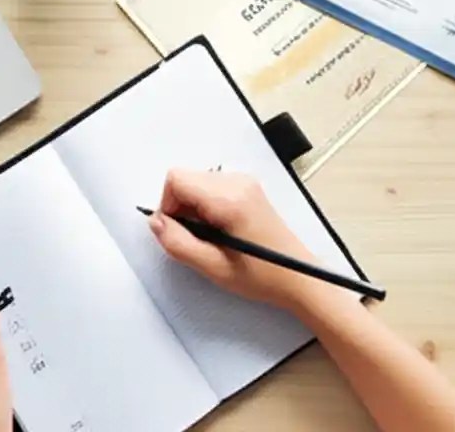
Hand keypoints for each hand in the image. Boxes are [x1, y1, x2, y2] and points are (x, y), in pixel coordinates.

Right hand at [147, 169, 332, 314]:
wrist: (298, 277)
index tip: (178, 230)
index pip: (177, 179)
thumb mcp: (213, 267)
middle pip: (185, 178)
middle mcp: (238, 183)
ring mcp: (245, 183)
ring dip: (193, 208)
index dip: (167, 206)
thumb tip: (156, 223)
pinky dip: (206, 206)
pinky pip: (210, 187)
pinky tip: (220, 229)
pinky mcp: (247, 188)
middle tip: (197, 237)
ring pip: (196, 182)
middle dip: (180, 208)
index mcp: (230, 199)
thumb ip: (178, 243)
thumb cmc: (264, 275)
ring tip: (212, 236)